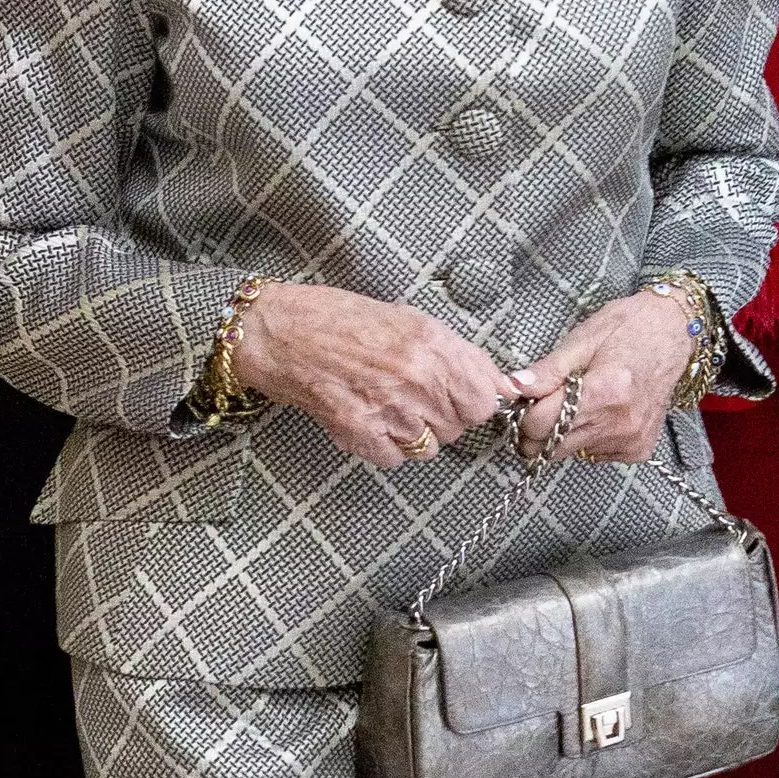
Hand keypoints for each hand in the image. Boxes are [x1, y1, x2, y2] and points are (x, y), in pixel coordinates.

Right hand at [233, 284, 518, 469]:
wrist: (280, 331)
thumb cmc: (339, 319)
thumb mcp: (409, 319)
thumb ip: (456, 353)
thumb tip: (498, 383)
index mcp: (432, 345)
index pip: (484, 400)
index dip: (474, 401)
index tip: (461, 397)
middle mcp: (415, 378)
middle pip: (458, 427)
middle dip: (442, 416)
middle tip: (414, 396)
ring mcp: (387, 408)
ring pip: (428, 447)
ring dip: (413, 433)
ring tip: (387, 406)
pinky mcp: (359, 432)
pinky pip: (394, 458)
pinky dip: (384, 447)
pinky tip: (368, 420)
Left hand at [508, 292, 693, 463]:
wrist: (675, 333)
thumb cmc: (629, 328)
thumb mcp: (583, 339)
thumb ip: (548, 370)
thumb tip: (514, 388)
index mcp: (605, 391)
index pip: (541, 425)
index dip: (526, 412)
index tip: (529, 398)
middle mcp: (620, 423)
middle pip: (551, 447)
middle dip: (538, 428)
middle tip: (546, 402)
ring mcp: (631, 440)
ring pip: (571, 452)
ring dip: (564, 433)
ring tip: (578, 402)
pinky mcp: (638, 450)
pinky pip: (594, 453)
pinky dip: (588, 437)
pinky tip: (600, 412)